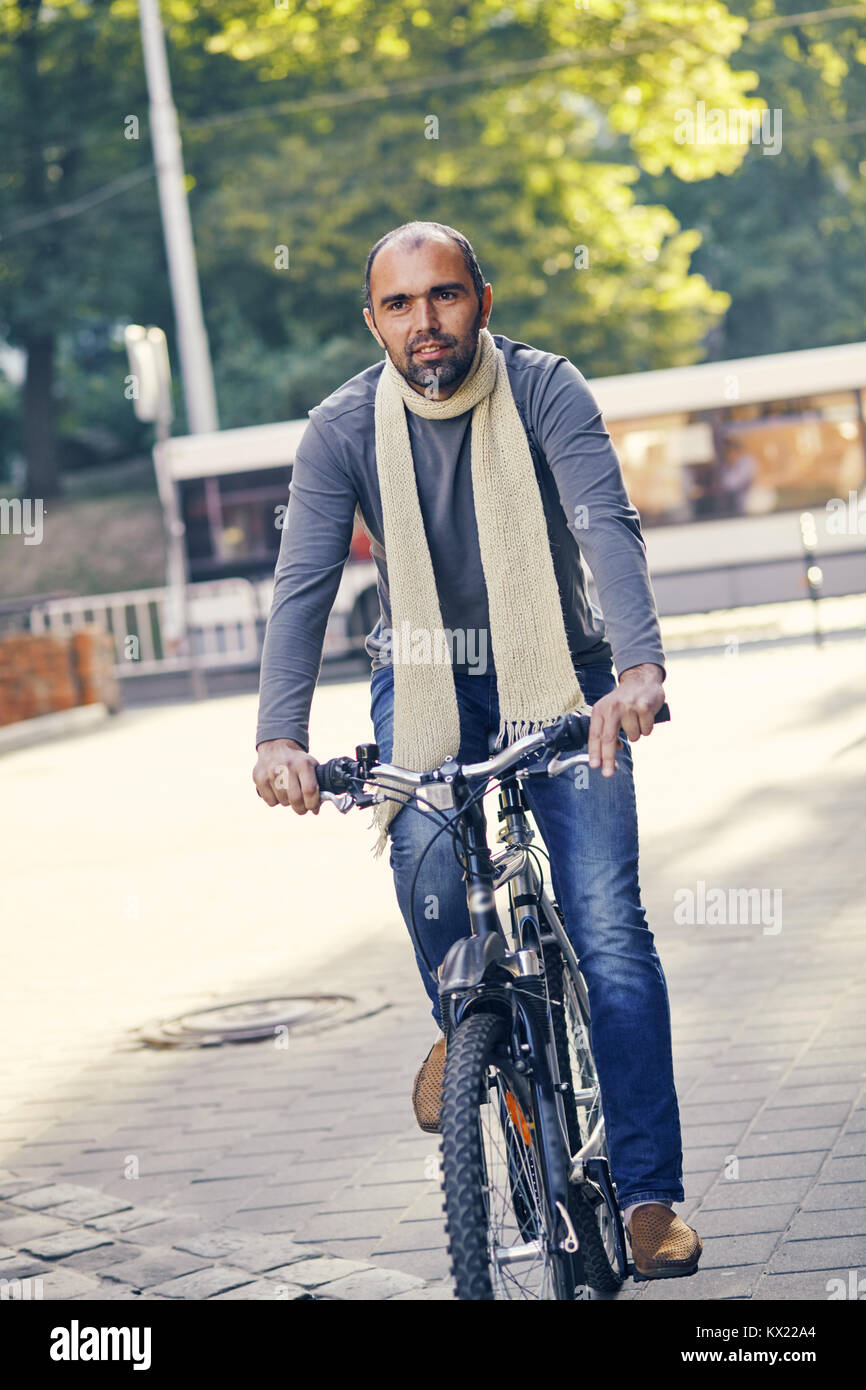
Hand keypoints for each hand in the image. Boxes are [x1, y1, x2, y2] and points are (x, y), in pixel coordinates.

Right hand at [253, 738, 320, 813]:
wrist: (276, 747)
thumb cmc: (297, 762)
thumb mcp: (311, 766)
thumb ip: (317, 786)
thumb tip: (316, 810)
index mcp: (303, 764)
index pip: (309, 790)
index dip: (313, 804)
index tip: (313, 807)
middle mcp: (286, 767)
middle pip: (295, 799)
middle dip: (301, 809)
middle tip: (302, 808)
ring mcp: (271, 772)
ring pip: (283, 802)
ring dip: (288, 803)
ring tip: (288, 793)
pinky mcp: (259, 778)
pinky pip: (271, 801)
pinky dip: (276, 801)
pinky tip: (277, 790)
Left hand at [587, 663, 664, 777]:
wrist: (641, 679)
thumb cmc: (624, 700)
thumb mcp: (610, 710)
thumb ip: (607, 729)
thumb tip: (612, 750)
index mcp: (601, 709)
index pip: (595, 734)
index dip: (594, 752)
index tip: (594, 766)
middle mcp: (613, 707)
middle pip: (608, 738)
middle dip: (608, 759)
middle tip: (607, 773)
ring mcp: (629, 707)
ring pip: (632, 737)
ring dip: (636, 734)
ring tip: (636, 720)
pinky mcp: (644, 707)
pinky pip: (646, 730)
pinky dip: (647, 728)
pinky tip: (645, 716)